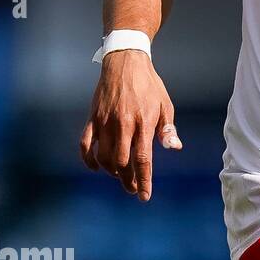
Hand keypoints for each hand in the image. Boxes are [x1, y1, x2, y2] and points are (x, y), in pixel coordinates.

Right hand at [79, 50, 180, 200]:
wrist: (125, 63)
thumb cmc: (149, 86)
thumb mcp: (165, 105)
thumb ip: (168, 129)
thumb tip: (174, 148)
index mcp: (144, 123)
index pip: (143, 159)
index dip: (144, 180)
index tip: (144, 196)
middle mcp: (123, 125)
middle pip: (122, 163)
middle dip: (128, 180)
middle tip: (134, 188)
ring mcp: (105, 122)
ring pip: (104, 157)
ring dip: (112, 172)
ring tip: (121, 177)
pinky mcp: (92, 118)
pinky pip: (85, 145)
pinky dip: (89, 160)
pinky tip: (97, 167)